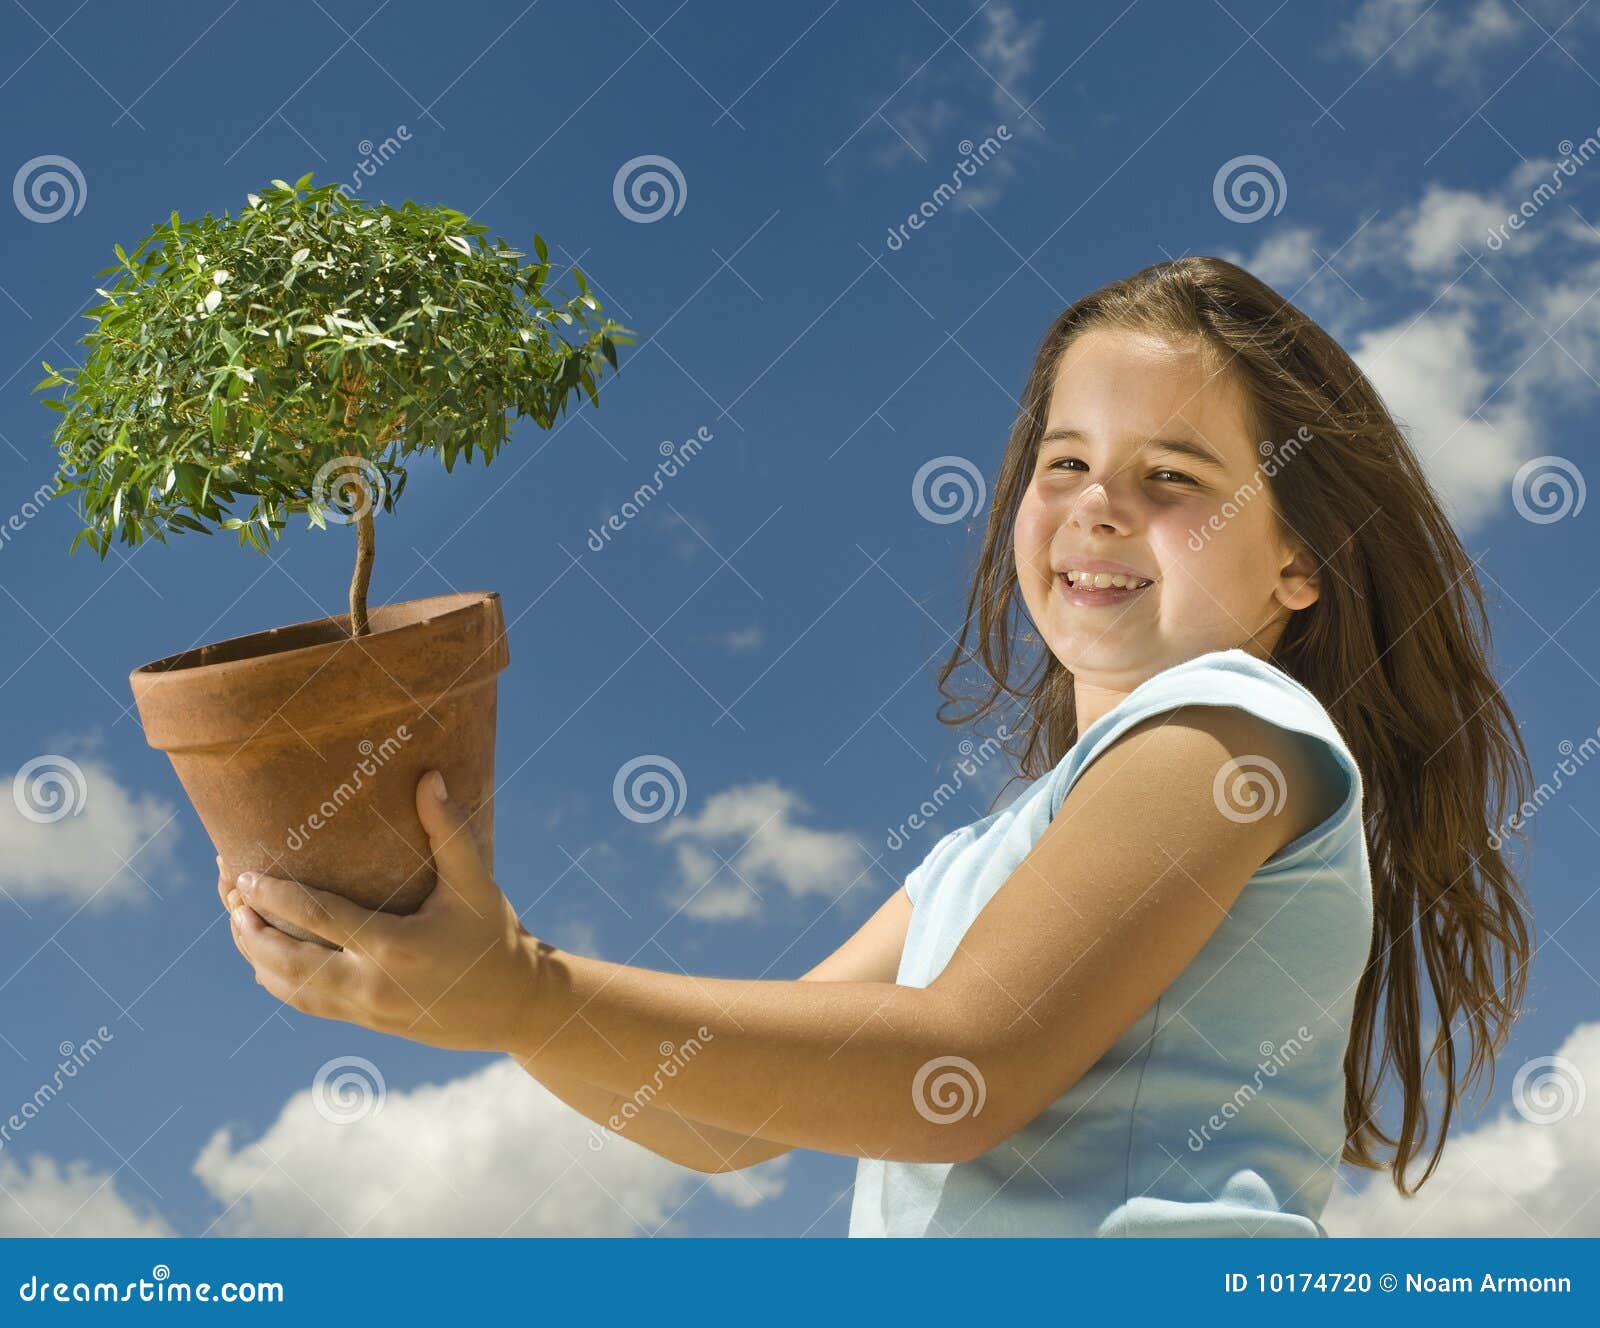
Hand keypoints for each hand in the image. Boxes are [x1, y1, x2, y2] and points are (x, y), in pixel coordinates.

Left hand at [220, 770, 541, 1053]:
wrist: (513, 1006)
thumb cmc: (495, 937)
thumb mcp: (475, 885)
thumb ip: (450, 830)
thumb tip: (429, 776)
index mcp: (395, 948)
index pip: (319, 920)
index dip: (276, 897)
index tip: (243, 876)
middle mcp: (372, 984)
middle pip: (288, 960)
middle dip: (250, 928)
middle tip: (228, 894)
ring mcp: (364, 1008)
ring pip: (289, 987)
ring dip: (256, 954)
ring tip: (236, 920)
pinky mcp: (364, 1021)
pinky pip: (305, 1004)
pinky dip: (276, 981)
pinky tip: (262, 958)